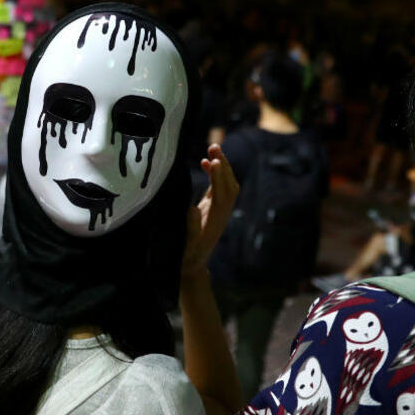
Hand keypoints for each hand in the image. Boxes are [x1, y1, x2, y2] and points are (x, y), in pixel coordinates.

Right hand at [180, 144, 238, 279]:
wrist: (191, 267)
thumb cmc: (185, 257)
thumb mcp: (185, 246)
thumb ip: (190, 228)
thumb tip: (192, 208)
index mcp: (214, 222)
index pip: (221, 195)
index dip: (219, 178)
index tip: (213, 161)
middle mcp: (220, 214)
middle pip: (229, 186)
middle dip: (224, 166)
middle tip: (214, 147)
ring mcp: (218, 211)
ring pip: (226, 185)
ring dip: (222, 167)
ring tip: (212, 149)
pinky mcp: (212, 209)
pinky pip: (218, 188)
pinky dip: (215, 174)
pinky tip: (205, 163)